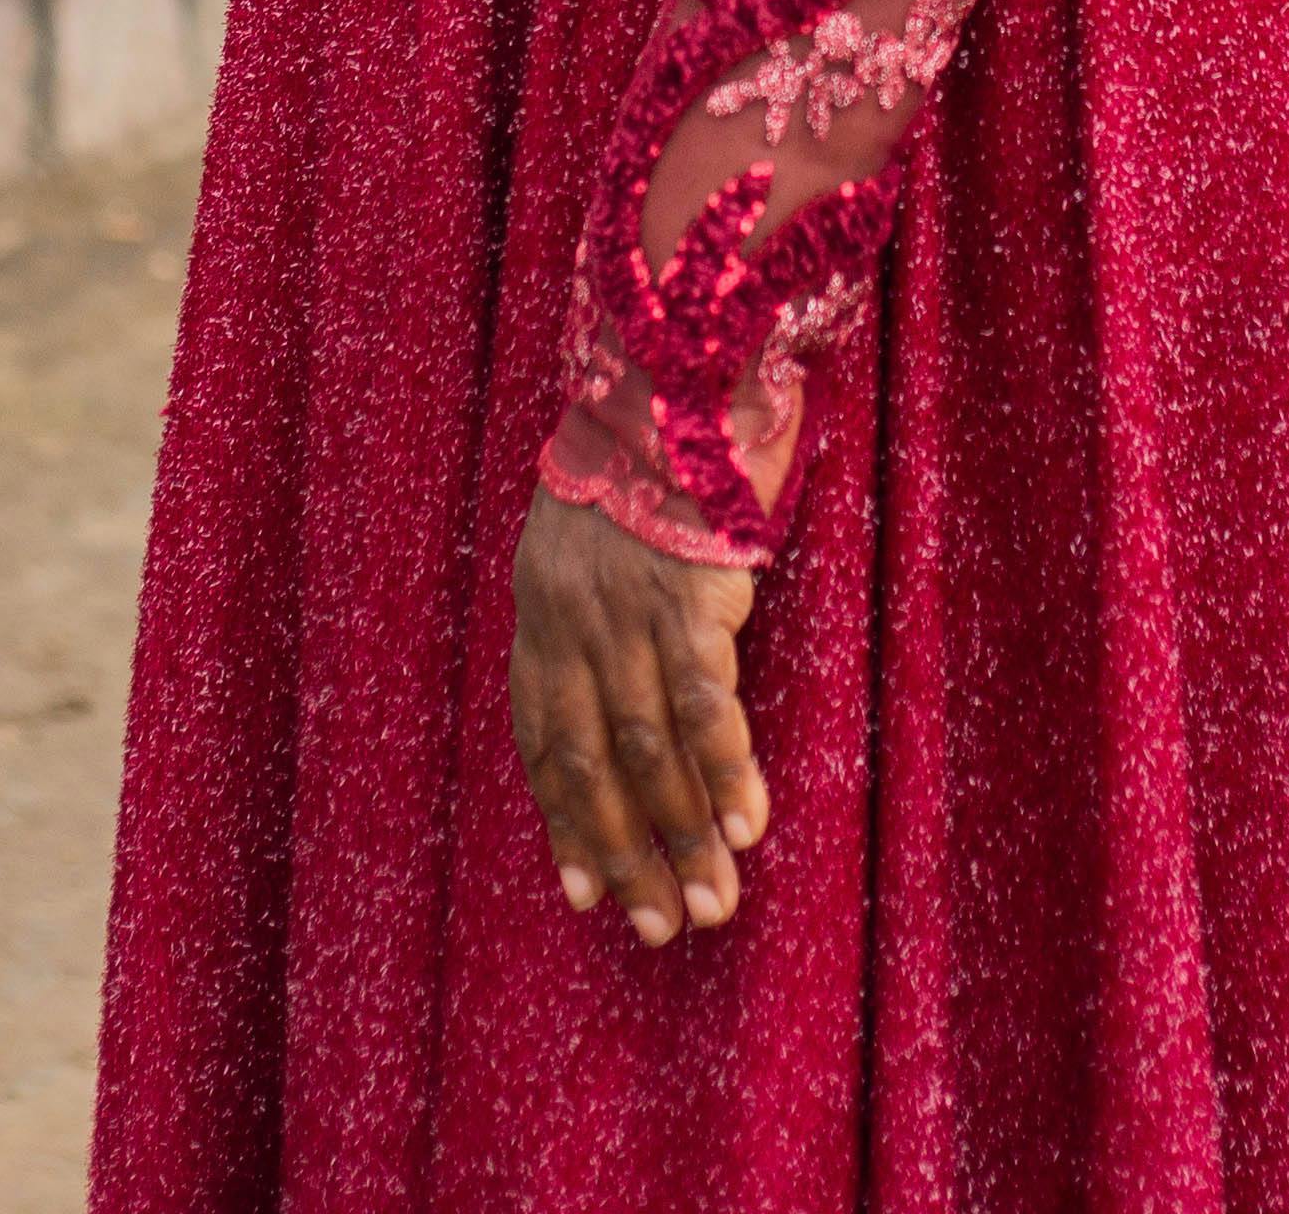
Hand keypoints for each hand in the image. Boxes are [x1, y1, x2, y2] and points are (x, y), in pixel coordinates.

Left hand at [509, 487, 767, 943]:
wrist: (680, 363)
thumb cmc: (652, 443)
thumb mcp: (593, 529)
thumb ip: (596, 605)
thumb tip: (627, 683)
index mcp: (543, 608)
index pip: (543, 742)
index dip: (566, 822)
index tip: (588, 892)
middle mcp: (573, 620)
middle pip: (591, 765)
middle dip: (627, 855)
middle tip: (665, 926)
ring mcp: (629, 610)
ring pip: (647, 749)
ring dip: (682, 835)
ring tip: (714, 902)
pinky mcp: (688, 594)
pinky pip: (704, 702)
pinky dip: (723, 770)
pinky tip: (745, 824)